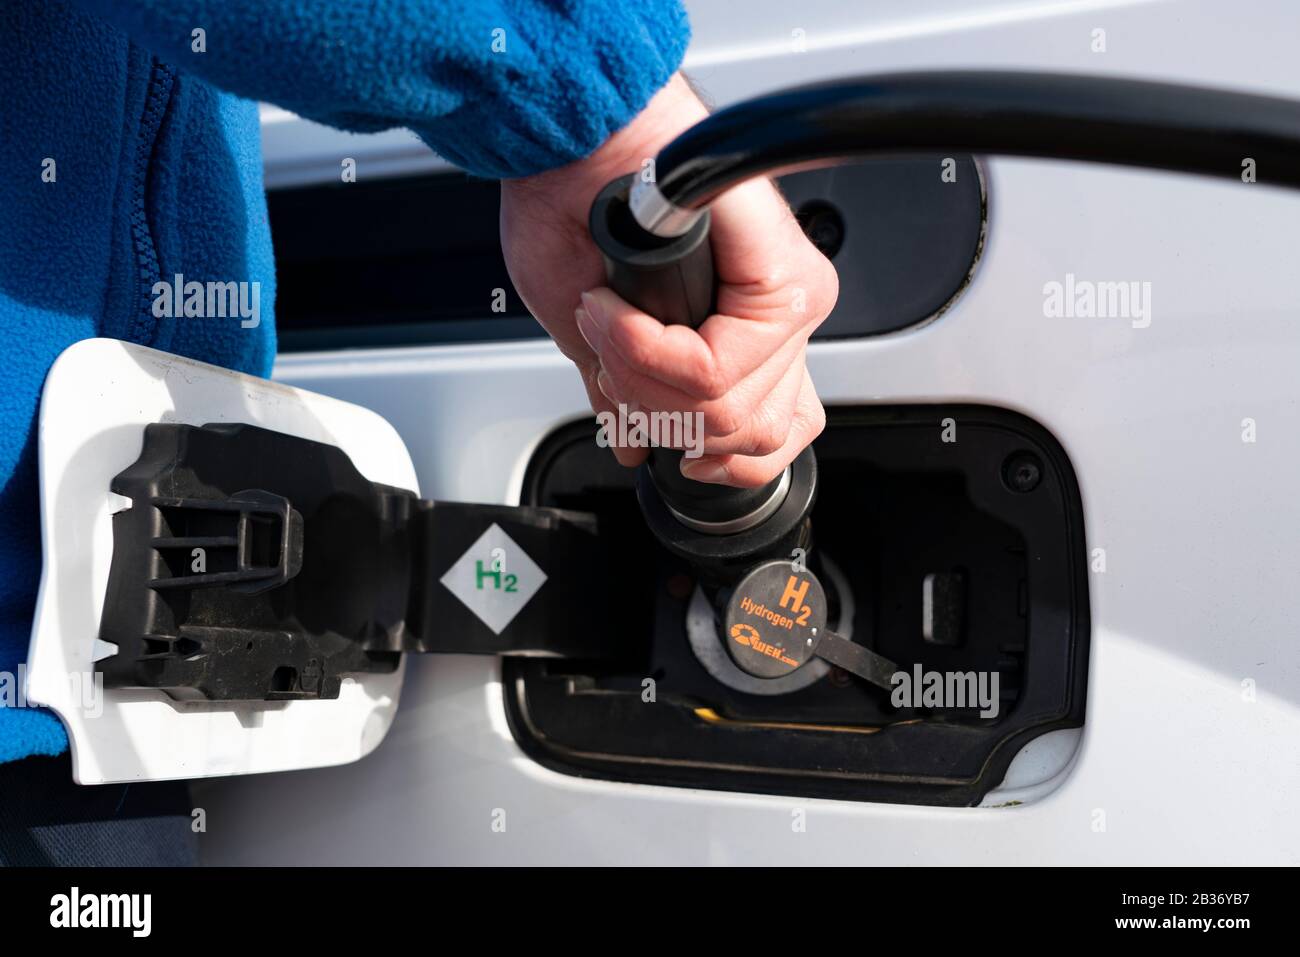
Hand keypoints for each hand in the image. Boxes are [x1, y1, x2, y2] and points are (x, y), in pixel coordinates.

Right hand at [500, 73, 837, 486]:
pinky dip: (648, 357)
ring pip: (726, 406)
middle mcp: (780, 319)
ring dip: (641, 376)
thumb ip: (630, 395)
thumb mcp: (598, 335)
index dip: (690, 440)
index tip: (638, 407)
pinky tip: (622, 314)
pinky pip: (715, 368)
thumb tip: (639, 443)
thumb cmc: (576, 215)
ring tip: (611, 322)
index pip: (765, 437)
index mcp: (755, 336)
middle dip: (649, 404)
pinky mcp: (780, 273)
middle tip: (609, 349)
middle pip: (738, 429)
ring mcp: (786, 298)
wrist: (568, 146)